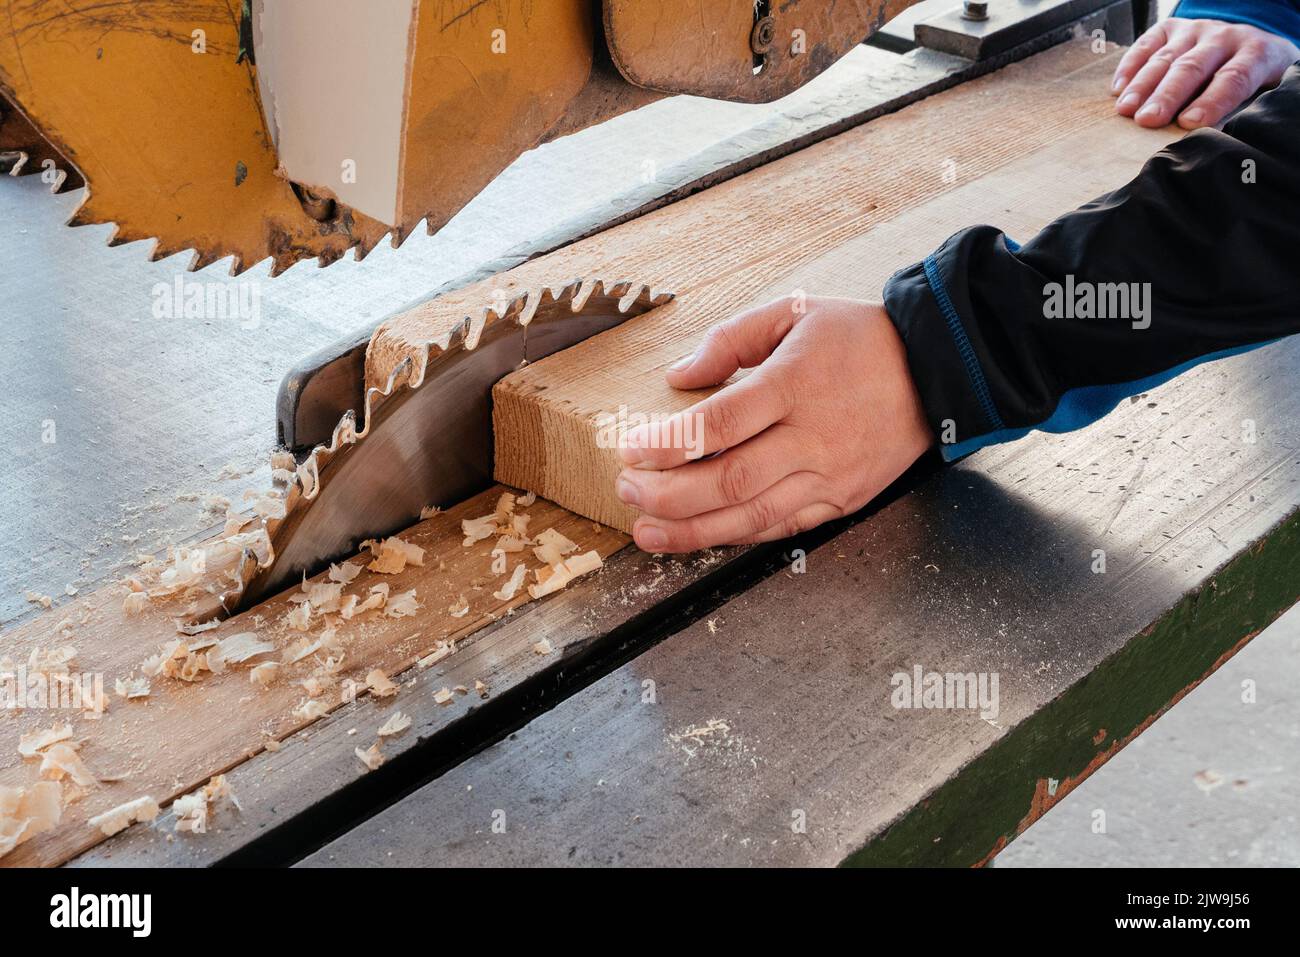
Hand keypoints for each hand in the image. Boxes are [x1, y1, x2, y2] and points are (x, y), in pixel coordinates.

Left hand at [614, 296, 933, 552]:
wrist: (939, 370)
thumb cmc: (860, 339)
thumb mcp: (794, 313)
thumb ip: (732, 339)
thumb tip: (680, 376)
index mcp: (794, 384)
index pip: (719, 424)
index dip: (668, 444)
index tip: (630, 451)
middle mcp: (812, 437)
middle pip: (728, 480)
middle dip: (669, 495)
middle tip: (628, 493)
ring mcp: (830, 475)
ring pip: (752, 516)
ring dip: (692, 531)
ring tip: (647, 533)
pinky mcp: (843, 500)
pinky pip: (783, 529)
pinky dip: (738, 537)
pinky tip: (701, 537)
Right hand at [1112, 17, 1298, 128]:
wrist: (1246, 45)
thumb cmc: (1252, 83)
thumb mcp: (1260, 96)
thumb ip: (1239, 114)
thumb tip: (1211, 142)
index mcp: (1255, 54)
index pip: (1233, 77)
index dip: (1212, 101)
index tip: (1189, 124)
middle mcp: (1224, 37)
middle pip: (1192, 66)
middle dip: (1168, 95)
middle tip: (1148, 120)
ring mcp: (1195, 30)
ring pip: (1165, 57)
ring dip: (1142, 86)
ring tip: (1125, 110)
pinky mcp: (1171, 28)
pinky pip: (1146, 44)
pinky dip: (1129, 66)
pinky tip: (1118, 90)